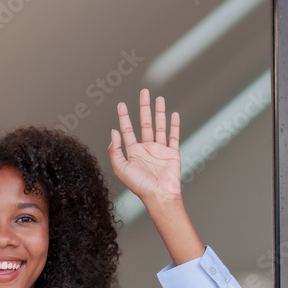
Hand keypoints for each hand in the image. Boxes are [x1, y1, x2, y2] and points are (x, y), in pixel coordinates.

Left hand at [108, 89, 181, 205]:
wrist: (160, 195)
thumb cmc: (140, 186)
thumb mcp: (121, 168)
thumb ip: (115, 150)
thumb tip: (113, 131)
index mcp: (133, 152)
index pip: (127, 130)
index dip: (124, 117)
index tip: (121, 105)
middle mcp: (146, 149)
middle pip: (145, 123)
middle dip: (144, 107)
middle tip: (144, 92)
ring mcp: (160, 150)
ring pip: (159, 126)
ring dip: (159, 112)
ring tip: (159, 98)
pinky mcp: (172, 153)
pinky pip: (173, 136)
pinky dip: (174, 125)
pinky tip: (174, 114)